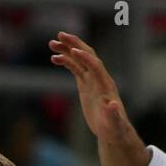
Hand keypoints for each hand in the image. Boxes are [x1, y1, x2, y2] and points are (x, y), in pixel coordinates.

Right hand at [49, 30, 149, 165]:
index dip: (86, 58)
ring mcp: (92, 80)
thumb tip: (113, 105)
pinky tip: (54, 58)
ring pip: (79, 60)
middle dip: (74, 44)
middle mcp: (99, 78)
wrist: (113, 130)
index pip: (96, 66)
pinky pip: (75, 68)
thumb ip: (113, 114)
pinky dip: (65, 61)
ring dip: (66, 50)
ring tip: (51, 44)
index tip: (73, 51)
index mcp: (106, 84)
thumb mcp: (114, 124)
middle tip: (60, 35)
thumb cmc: (115, 128)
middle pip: (87, 55)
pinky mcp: (85, 84)